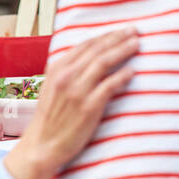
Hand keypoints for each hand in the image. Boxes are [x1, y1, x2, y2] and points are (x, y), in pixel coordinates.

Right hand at [4, 28, 137, 178]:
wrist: (41, 147)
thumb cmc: (50, 119)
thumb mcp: (52, 88)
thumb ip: (69, 72)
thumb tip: (91, 59)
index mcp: (57, 69)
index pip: (86, 45)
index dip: (105, 36)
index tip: (121, 31)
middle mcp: (66, 76)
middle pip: (97, 50)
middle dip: (118, 38)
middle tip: (135, 31)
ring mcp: (77, 91)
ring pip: (104, 62)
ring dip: (123, 50)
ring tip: (137, 44)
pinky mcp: (88, 107)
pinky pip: (109, 86)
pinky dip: (122, 76)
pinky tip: (132, 72)